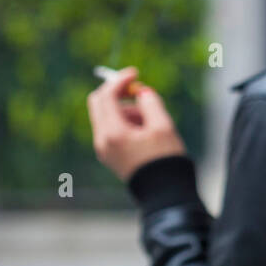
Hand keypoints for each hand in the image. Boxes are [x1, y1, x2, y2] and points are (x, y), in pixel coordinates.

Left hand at [86, 66, 186, 181]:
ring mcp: (103, 148)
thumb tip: (141, 92)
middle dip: (119, 93)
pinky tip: (146, 132)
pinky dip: (126, 122)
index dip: (120, 81)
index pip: (107, 96)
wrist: (164, 193)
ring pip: (108, 116)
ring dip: (126, 109)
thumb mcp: (163, 126)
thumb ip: (150, 103)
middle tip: (139, 91)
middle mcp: (102, 140)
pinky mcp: (109, 154)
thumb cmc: (166, 160)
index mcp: (113, 132)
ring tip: (152, 122)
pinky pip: (112, 129)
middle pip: (100, 103)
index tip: (135, 72)